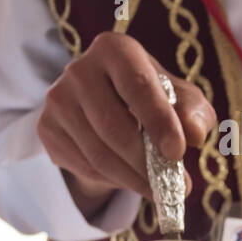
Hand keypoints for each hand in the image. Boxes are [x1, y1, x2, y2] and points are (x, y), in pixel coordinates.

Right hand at [38, 32, 215, 215]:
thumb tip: (195, 134)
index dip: (159, 121)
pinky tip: (129, 178)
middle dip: (148, 163)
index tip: (178, 153)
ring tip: (159, 191)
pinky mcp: (46, 128)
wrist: (106, 104)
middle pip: (114, 126)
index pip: (137, 86)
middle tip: (177, 187)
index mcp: (115, 50)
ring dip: (133, 179)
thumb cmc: (152, 98)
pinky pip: (83, 166)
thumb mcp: (181, 98)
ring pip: (98, 153)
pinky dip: (112, 180)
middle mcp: (79, 70)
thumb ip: (193, 112)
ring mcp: (58, 100)